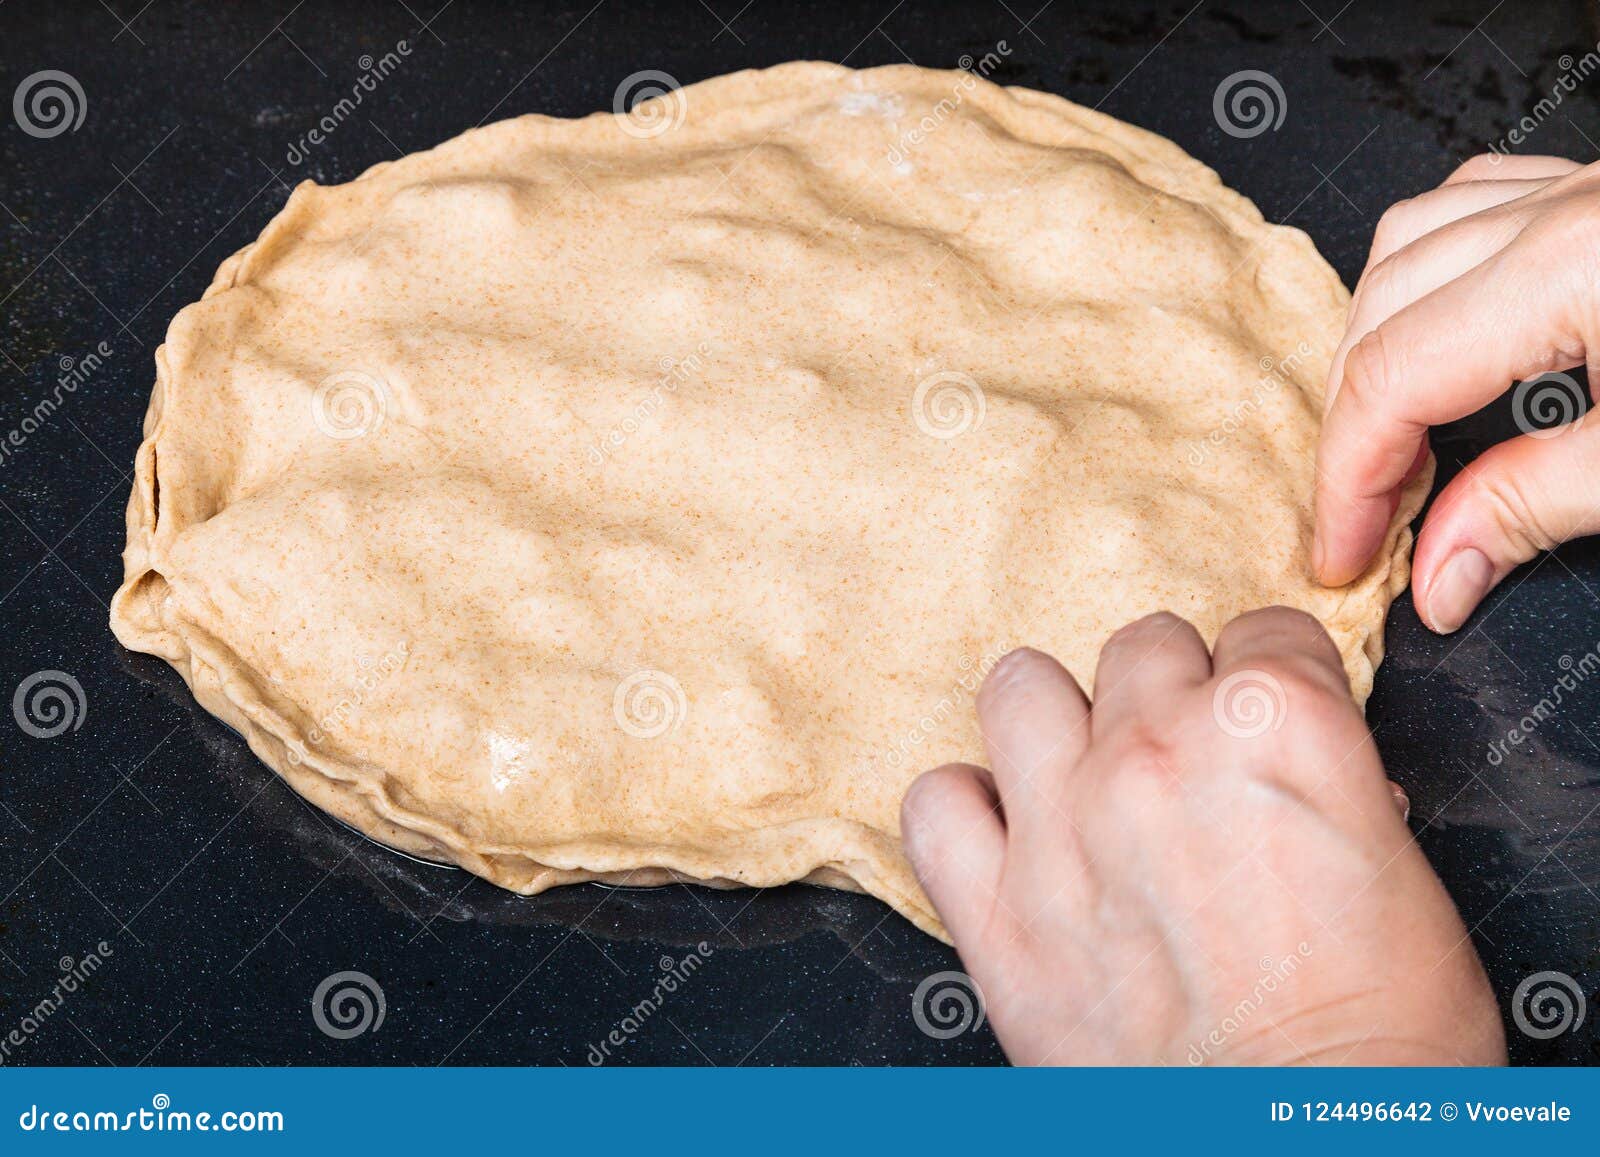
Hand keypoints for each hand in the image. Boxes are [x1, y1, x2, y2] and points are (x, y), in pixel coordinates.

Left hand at [900, 608, 1504, 1065]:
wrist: (1310, 1139)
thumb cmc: (1382, 1034)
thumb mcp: (1398, 865)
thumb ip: (1323, 778)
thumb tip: (1284, 760)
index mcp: (1276, 726)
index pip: (1263, 632)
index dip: (1271, 677)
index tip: (1262, 716)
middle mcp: (1157, 751)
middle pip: (1141, 646)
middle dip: (1170, 693)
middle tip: (1186, 759)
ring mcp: (1063, 824)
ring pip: (1019, 687)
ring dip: (1055, 722)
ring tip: (1082, 774)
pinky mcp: (999, 912)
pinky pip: (935, 806)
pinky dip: (964, 813)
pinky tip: (1004, 838)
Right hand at [1314, 153, 1597, 631]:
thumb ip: (1537, 507)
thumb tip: (1436, 578)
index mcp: (1571, 267)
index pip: (1394, 379)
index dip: (1350, 481)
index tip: (1344, 557)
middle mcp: (1562, 210)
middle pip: (1381, 308)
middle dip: (1354, 424)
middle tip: (1365, 520)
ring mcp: (1581, 188)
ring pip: (1409, 241)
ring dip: (1376, 337)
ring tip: (1389, 429)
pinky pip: (1474, 204)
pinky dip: (1428, 269)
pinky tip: (1439, 322)